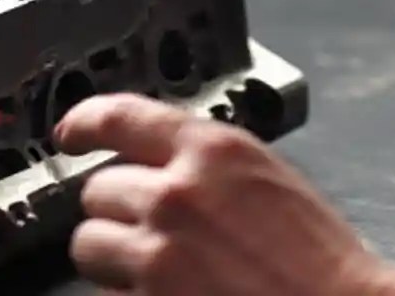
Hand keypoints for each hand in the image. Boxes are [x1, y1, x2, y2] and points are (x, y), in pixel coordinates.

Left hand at [53, 94, 382, 295]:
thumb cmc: (323, 266)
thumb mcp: (267, 181)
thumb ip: (208, 165)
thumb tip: (160, 163)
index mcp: (211, 153)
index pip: (118, 116)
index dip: (83, 122)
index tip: (71, 133)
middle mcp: (175, 197)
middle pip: (97, 190)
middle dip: (116, 211)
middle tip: (147, 232)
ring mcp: (158, 256)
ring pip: (89, 244)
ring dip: (111, 257)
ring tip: (153, 270)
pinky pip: (108, 294)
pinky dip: (128, 295)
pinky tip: (164, 295)